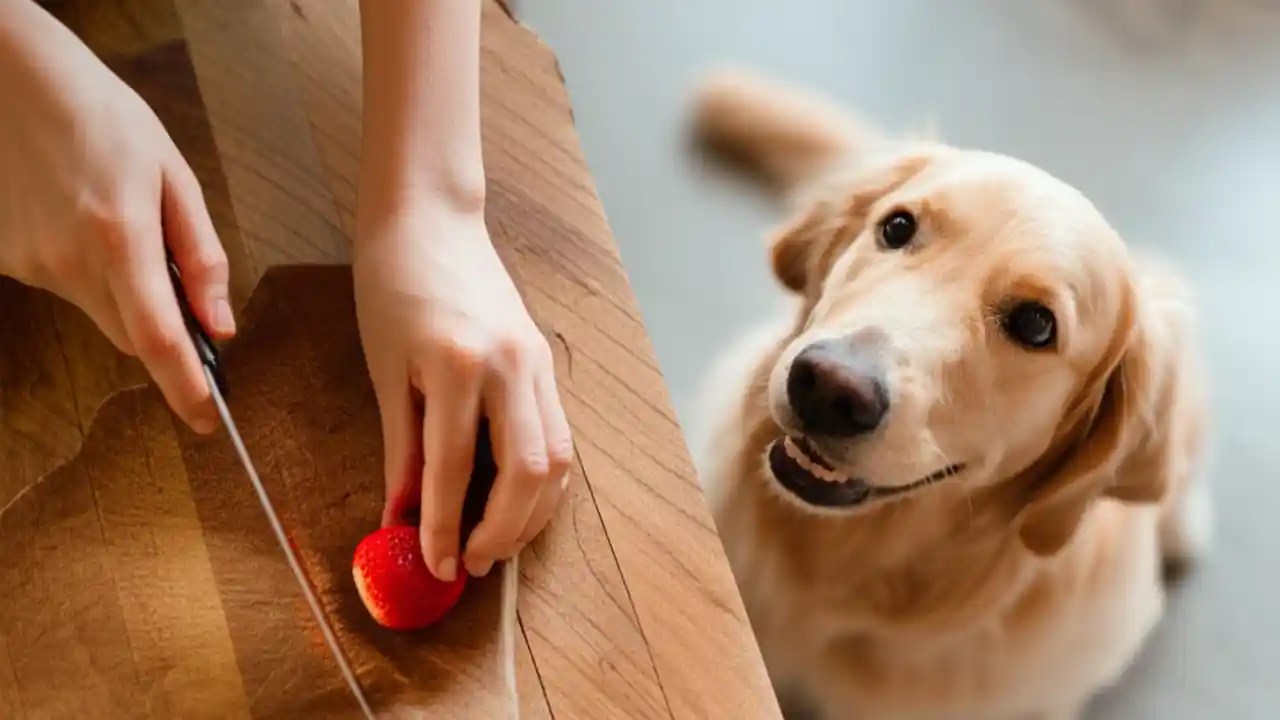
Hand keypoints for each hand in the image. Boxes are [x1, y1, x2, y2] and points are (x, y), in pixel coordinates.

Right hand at [0, 5, 232, 432]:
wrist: (12, 77)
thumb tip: (222, 324)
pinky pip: (61, 284)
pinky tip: (78, 214)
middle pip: (129, 334)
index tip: (207, 420)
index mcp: (121, 236)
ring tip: (116, 219)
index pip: (158, 338)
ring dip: (120, 288)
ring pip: (95, 309)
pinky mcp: (4, 258)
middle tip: (182, 297)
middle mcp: (68, 258)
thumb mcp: (173, 175)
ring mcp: (28, 262)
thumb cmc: (104, 116)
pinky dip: (82, 267)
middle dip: (162, 332)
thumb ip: (201, 256)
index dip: (185, 387)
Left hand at [354, 199, 572, 580]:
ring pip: (557, 459)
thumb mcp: (386, 371)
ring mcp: (537, 363)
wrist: (430, 221)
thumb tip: (400, 517)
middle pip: (527, 473)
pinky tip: (520, 501)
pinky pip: (559, 435)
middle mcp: (511, 366)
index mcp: (459, 365)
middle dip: (504, 531)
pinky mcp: (545, 363)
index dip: (445, 527)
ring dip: (533, 513)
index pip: (457, 469)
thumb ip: (400, 450)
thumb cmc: (393, 286)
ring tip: (499, 543)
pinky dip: (545, 480)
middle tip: (474, 563)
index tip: (436, 566)